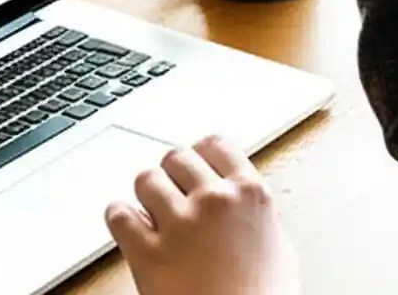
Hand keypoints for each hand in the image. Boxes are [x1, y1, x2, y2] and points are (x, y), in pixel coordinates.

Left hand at [105, 135, 299, 294]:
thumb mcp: (278, 248)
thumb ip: (254, 215)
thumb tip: (241, 203)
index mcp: (251, 196)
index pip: (216, 145)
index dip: (201, 153)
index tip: (195, 161)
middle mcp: (215, 201)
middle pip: (177, 157)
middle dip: (172, 175)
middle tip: (173, 194)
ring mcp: (180, 224)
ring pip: (145, 179)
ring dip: (146, 196)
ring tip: (153, 214)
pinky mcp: (148, 252)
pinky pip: (118, 214)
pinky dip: (120, 219)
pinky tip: (131, 228)